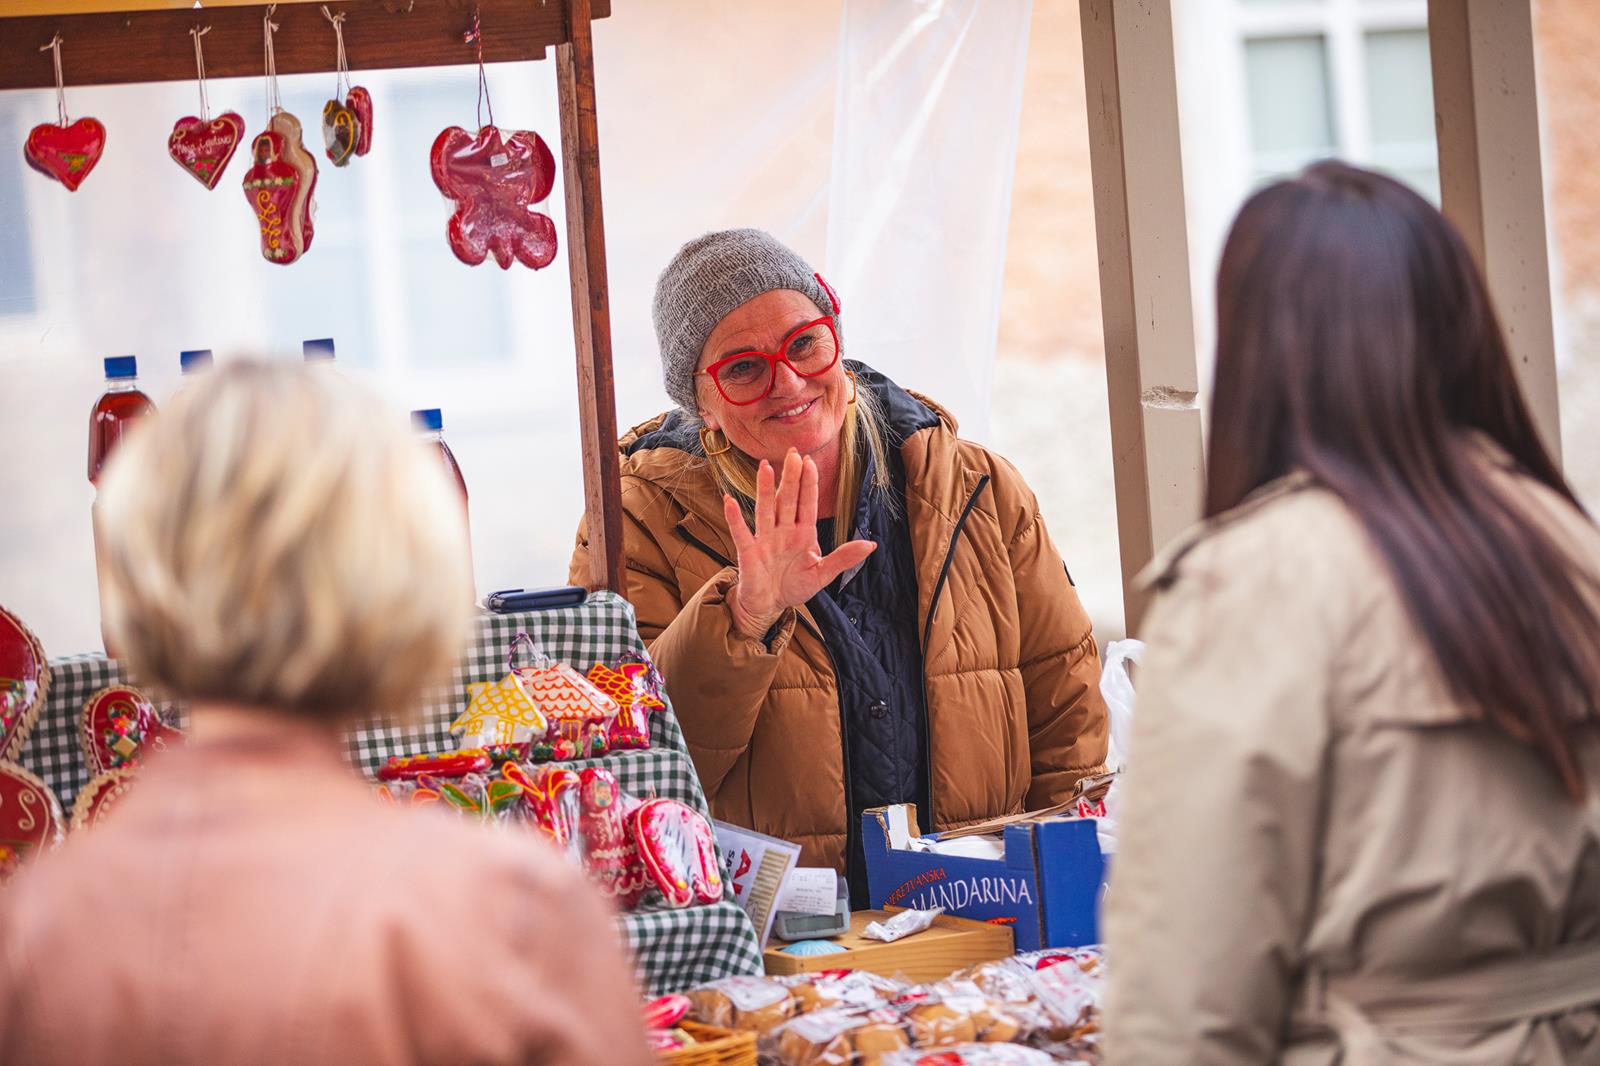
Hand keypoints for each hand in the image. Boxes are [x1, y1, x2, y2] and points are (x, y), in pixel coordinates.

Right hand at [723, 449, 876, 640]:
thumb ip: (844, 558)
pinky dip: (735, 518)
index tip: (810, 461)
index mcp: (803, 534)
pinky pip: (741, 532)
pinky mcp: (748, 552)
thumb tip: (872, 544)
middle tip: (793, 452)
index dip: (808, 483)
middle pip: (787, 499)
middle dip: (791, 477)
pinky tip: (730, 501)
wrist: (769, 605)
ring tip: (765, 467)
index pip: (807, 504)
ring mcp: (765, 539)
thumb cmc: (795, 586)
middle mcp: (783, 531)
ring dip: (765, 489)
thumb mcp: (823, 574)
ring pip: (766, 509)